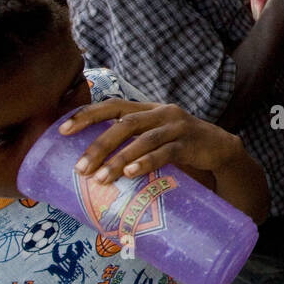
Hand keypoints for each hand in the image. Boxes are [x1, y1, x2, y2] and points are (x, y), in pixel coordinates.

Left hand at [61, 99, 246, 184]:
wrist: (220, 150)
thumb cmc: (180, 147)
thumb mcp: (155, 138)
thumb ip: (132, 142)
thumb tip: (93, 164)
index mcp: (148, 108)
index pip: (113, 105)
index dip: (87, 115)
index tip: (63, 130)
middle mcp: (161, 112)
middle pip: (124, 123)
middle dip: (99, 145)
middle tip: (80, 168)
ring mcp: (177, 126)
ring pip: (143, 139)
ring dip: (120, 159)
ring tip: (102, 178)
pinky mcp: (191, 143)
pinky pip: (166, 152)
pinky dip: (147, 162)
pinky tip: (132, 174)